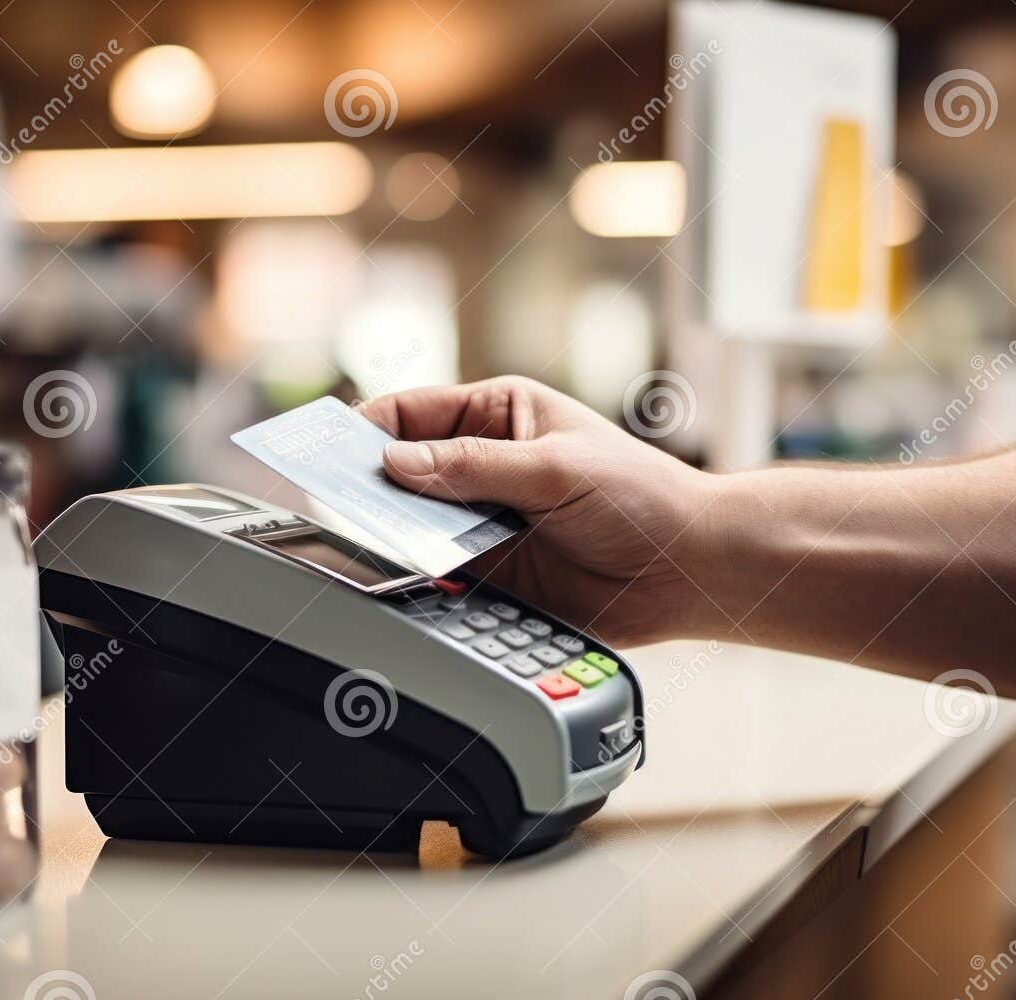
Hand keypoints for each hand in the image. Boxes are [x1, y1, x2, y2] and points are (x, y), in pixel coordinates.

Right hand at [358, 377, 731, 646]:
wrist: (687, 569)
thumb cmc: (642, 497)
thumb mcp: (555, 467)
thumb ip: (473, 467)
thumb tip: (398, 464)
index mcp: (500, 414)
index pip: (412, 411)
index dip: (366, 428)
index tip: (328, 448)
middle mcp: (485, 464)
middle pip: (404, 469)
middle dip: (372, 483)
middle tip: (337, 500)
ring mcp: (485, 519)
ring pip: (414, 522)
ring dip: (394, 530)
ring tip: (370, 538)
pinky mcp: (492, 571)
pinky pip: (438, 568)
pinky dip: (418, 571)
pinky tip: (407, 572)